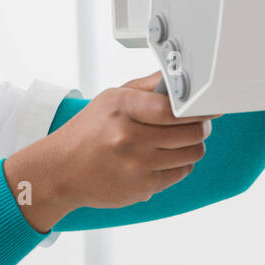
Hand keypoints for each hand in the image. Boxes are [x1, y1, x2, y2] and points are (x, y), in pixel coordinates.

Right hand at [3, 70, 220, 230]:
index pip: (173, 108)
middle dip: (200, 125)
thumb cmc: (87, 133)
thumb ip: (146, 87)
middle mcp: (128, 137)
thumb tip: (177, 76)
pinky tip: (164, 158)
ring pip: (192, 153)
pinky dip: (179, 164)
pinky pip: (181, 172)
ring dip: (192, 146)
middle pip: (191, 131)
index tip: (204, 106)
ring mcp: (136, 165)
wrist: (60, 171)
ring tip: (179, 141)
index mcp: (120, 108)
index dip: (196, 107)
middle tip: (196, 122)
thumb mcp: (109, 99)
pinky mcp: (143, 187)